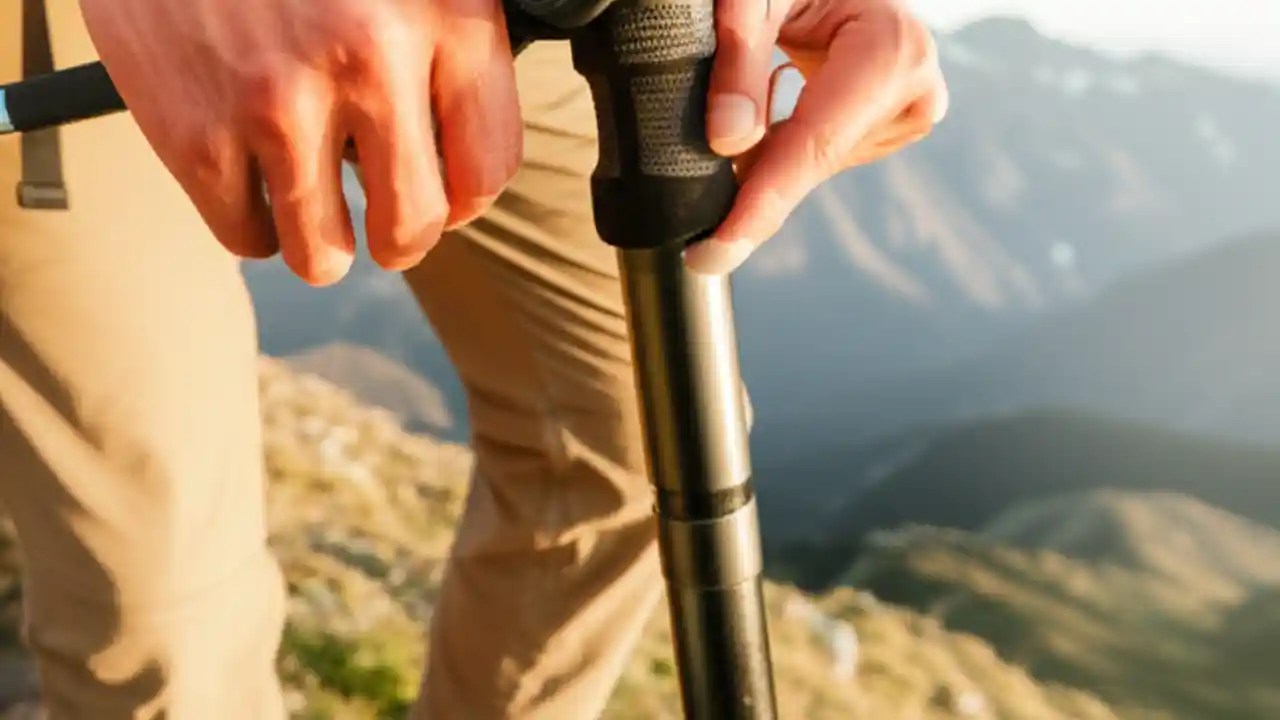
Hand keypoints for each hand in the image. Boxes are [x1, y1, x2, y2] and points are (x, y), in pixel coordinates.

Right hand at [78, 0, 521, 285]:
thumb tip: (464, 155)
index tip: (442, 192)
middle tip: (383, 221)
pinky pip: (246, 237)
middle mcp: (369, 62)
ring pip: (323, 253)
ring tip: (313, 200)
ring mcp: (279, 103)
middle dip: (399, 237)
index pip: (489, 168)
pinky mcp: (197, 132)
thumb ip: (449, 48)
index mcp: (443, 17)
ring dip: (324, 243)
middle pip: (412, 226)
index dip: (464, 197)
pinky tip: (252, 174)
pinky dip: (252, 222)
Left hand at [686, 0, 948, 274]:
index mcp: (890, 48)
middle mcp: (916, 83)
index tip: (713, 254)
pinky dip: (789, 141)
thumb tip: (729, 142)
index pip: (813, 145)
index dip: (760, 203)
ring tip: (754, 91)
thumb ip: (737, 59)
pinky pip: (828, 151)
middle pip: (817, 162)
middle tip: (699, 186)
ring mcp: (912, 105)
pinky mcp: (896, 117)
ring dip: (772, 149)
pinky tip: (774, 105)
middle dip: (756, 176)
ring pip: (819, 163)